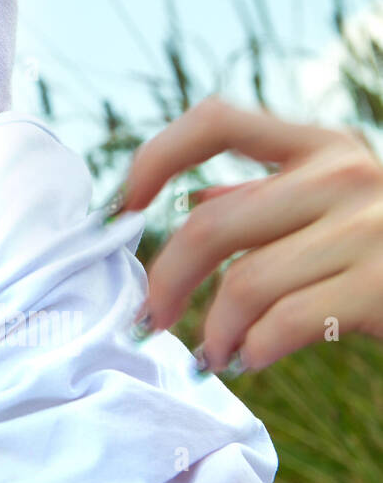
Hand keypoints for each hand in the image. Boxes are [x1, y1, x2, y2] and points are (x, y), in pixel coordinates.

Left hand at [118, 96, 382, 373]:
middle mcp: (342, 173)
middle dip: (163, 280)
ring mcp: (369, 227)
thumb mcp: (336, 201)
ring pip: (244, 284)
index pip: (216, 122)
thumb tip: (191, 198)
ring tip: (211, 352)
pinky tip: (248, 360)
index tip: (123, 206)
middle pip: (210, 224)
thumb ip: (267, 198)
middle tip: (149, 318)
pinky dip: (252, 348)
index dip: (155, 157)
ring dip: (212, 330)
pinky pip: (285, 322)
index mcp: (319, 144)